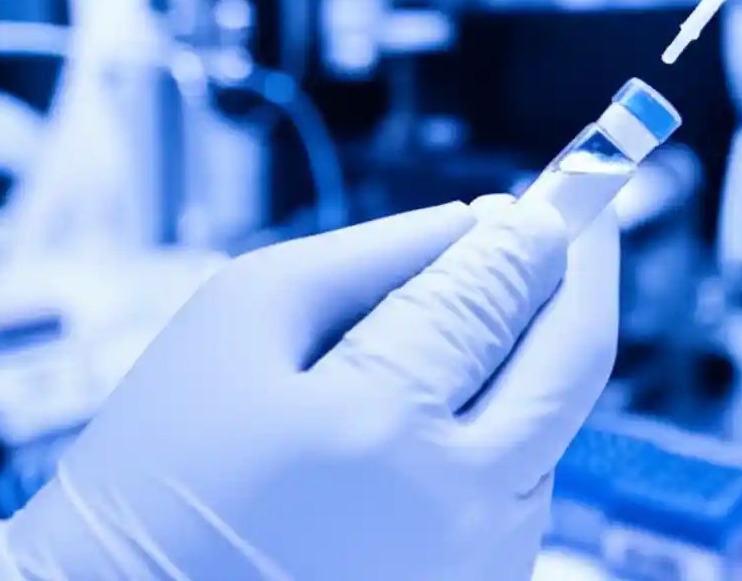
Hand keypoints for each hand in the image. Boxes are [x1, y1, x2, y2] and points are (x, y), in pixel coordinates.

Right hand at [0, 197, 619, 579]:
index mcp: (377, 426)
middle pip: (572, 365)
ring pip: (557, 428)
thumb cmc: (158, 468)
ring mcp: (474, 566)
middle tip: (583, 228)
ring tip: (484, 321)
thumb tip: (476, 225)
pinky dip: (509, 429)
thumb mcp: (239, 317)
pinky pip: (526, 486)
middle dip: (583, 280)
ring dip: (537, 360)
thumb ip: (370, 258)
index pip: (492, 300)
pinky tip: (449, 409)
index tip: (556, 198)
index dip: (532, 236)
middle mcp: (451, 510)